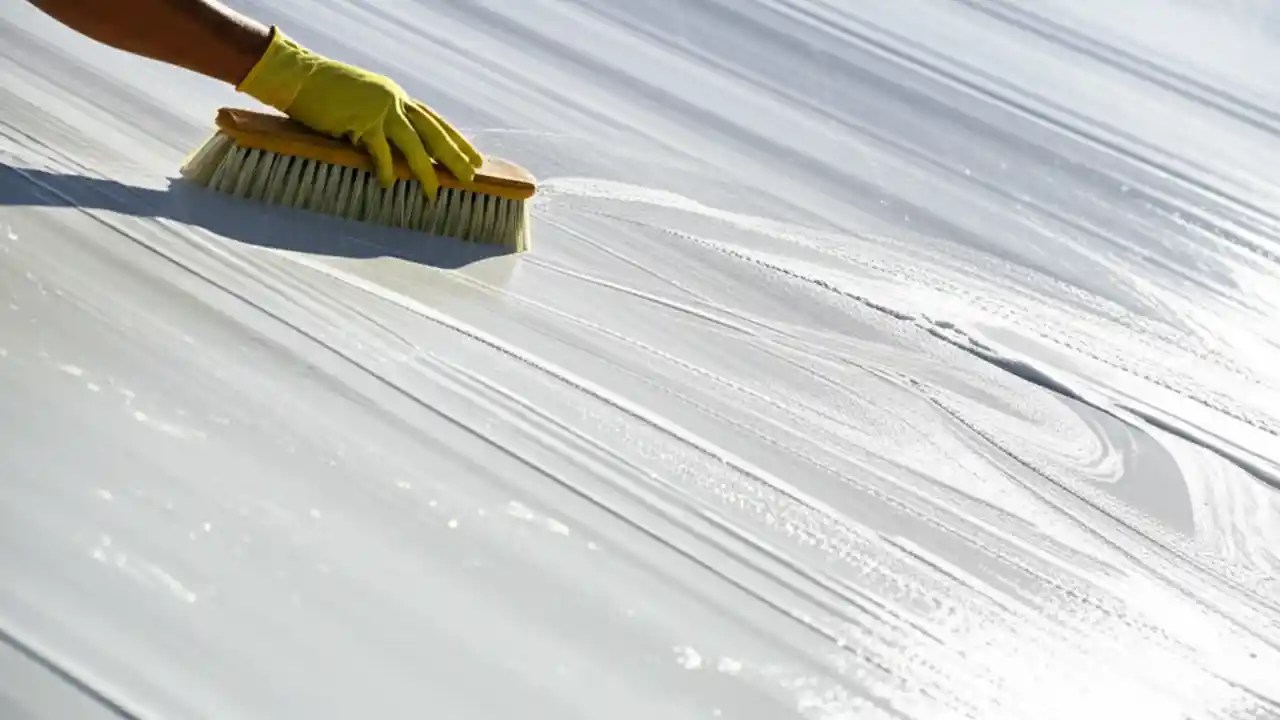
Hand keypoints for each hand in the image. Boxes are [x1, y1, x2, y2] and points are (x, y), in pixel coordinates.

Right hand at [237, 28, 482, 198]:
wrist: (299, 75)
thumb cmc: (326, 90)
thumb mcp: (364, 99)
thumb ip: (382, 119)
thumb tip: (394, 146)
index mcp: (397, 96)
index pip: (435, 120)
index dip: (456, 140)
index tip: (475, 158)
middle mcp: (395, 101)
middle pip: (433, 132)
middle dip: (454, 156)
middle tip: (470, 177)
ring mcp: (379, 110)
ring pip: (413, 144)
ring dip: (426, 170)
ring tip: (435, 193)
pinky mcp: (360, 120)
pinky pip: (378, 151)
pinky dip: (384, 169)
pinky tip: (388, 185)